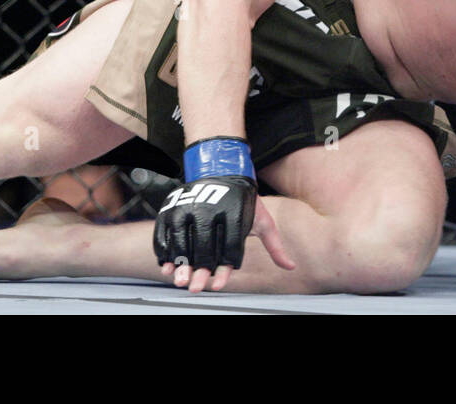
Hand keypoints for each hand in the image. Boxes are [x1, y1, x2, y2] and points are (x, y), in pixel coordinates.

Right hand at [157, 193, 293, 292]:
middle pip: (203, 245)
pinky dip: (164, 250)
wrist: (222, 169)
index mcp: (235, 213)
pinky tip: (166, 265)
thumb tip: (291, 267)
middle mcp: (211, 209)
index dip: (224, 268)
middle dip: (198, 269)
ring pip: (181, 239)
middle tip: (195, 287)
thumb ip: (274, 246)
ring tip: (178, 279)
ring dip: (179, 262)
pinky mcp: (173, 207)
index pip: (229, 246)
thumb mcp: (263, 220)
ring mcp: (189, 207)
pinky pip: (165, 231)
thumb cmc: (244, 201)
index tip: (218, 285)